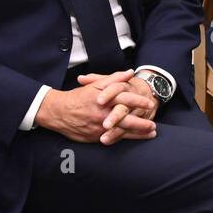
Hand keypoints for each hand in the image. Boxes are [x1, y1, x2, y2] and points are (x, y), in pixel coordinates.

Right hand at [36, 73, 156, 144]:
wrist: (58, 112)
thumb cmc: (78, 97)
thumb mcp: (96, 84)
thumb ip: (114, 78)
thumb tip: (129, 72)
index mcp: (104, 100)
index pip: (125, 100)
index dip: (139, 102)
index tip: (150, 104)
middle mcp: (103, 114)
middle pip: (127, 120)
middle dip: (142, 124)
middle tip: (154, 125)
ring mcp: (99, 128)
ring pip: (122, 132)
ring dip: (138, 134)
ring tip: (150, 134)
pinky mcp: (95, 138)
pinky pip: (112, 139)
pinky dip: (124, 140)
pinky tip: (134, 140)